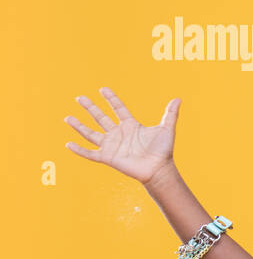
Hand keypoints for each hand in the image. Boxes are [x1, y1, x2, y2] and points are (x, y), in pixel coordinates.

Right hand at [64, 87, 180, 185]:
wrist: (159, 169)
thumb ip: (170, 114)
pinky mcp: (108, 157)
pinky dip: (79, 150)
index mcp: (131, 125)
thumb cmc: (163, 150)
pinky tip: (68, 144)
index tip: (103, 89)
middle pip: (100, 118)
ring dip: (79, 126)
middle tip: (79, 98)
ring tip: (67, 117)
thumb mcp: (166, 129)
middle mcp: (119, 134)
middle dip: (90, 108)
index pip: (118, 108)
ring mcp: (112, 145)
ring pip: (91, 134)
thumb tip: (178, 98)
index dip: (111, 99)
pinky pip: (90, 153)